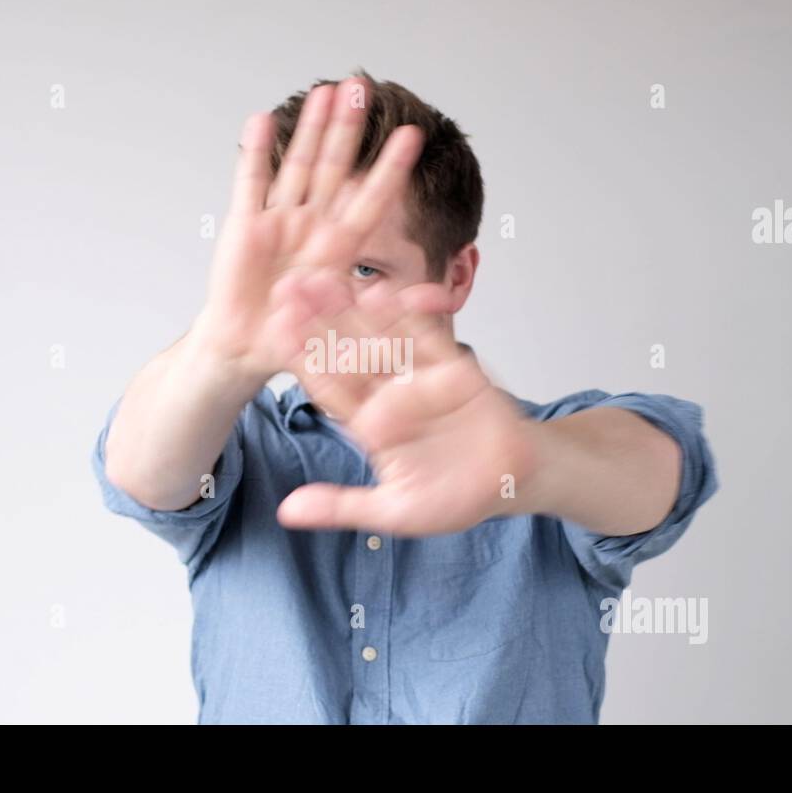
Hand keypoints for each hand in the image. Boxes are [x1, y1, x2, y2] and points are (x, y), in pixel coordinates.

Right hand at [194, 77, 425, 381]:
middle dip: (347, 130)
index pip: (371, 200)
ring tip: (324, 92)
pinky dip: (254, 154)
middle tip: (362, 89)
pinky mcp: (244, 227)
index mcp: (340, 247)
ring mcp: (279, 222)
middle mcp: (312, 226)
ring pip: (298, 166)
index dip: (389, 169)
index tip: (412, 137)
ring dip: (310, 129)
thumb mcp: (352, 326)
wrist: (248, 347)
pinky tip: (261, 121)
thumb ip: (399, 309)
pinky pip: (250, 184)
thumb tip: (448, 297)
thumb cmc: (298, 337)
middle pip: (334, 169)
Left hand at [270, 275, 542, 535]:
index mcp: (368, 427)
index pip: (329, 389)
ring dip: (353, 310)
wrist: (517, 481)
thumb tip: (286, 513)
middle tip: (287, 287)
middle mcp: (388, 396)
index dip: (303, 360)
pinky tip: (380, 294)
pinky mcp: (452, 367)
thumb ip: (342, 507)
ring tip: (324, 279)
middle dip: (318, 322)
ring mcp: (419, 379)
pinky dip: (406, 318)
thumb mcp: (395, 512)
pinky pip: (426, 338)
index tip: (274, 333)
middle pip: (348, 354)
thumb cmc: (458, 498)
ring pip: (380, 338)